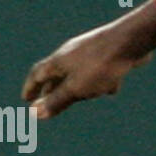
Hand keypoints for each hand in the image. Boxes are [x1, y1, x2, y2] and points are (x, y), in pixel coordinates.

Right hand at [21, 22, 152, 119]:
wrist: (130, 42)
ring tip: (82, 97)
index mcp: (58, 61)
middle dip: (53, 90)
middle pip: (58, 74)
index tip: (26, 100)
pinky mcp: (108, 55)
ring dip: (79, 86)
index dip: (31, 88)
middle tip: (48, 101)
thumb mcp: (76, 88)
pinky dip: (102, 82)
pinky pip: (101, 71)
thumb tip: (34, 113)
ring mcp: (90, 53)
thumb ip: (57, 101)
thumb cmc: (100, 66)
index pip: (38, 74)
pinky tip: (113, 88)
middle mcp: (71, 54)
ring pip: (80, 73)